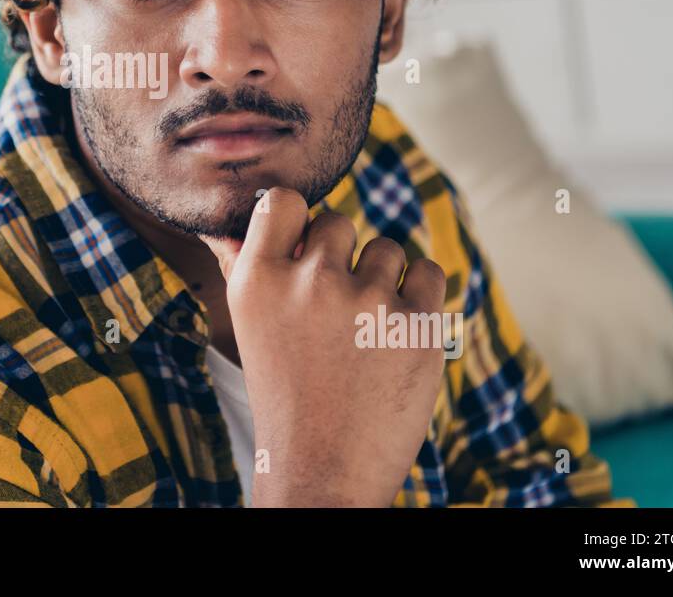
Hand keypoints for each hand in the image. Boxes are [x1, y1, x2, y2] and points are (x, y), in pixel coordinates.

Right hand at [200, 186, 447, 506]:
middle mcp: (309, 281)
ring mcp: (368, 301)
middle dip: (341, 257)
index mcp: (259, 279)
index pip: (285, 200)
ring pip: (387, 248)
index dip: (298, 219)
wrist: (323, 470)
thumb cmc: (284, 397)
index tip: (303, 246)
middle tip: (334, 310)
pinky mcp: (418, 325)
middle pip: (339, 222)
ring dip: (382, 278)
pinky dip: (421, 296)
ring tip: (366, 330)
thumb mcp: (248, 327)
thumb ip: (246, 266)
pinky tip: (399, 330)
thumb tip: (243, 217)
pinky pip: (429, 273)